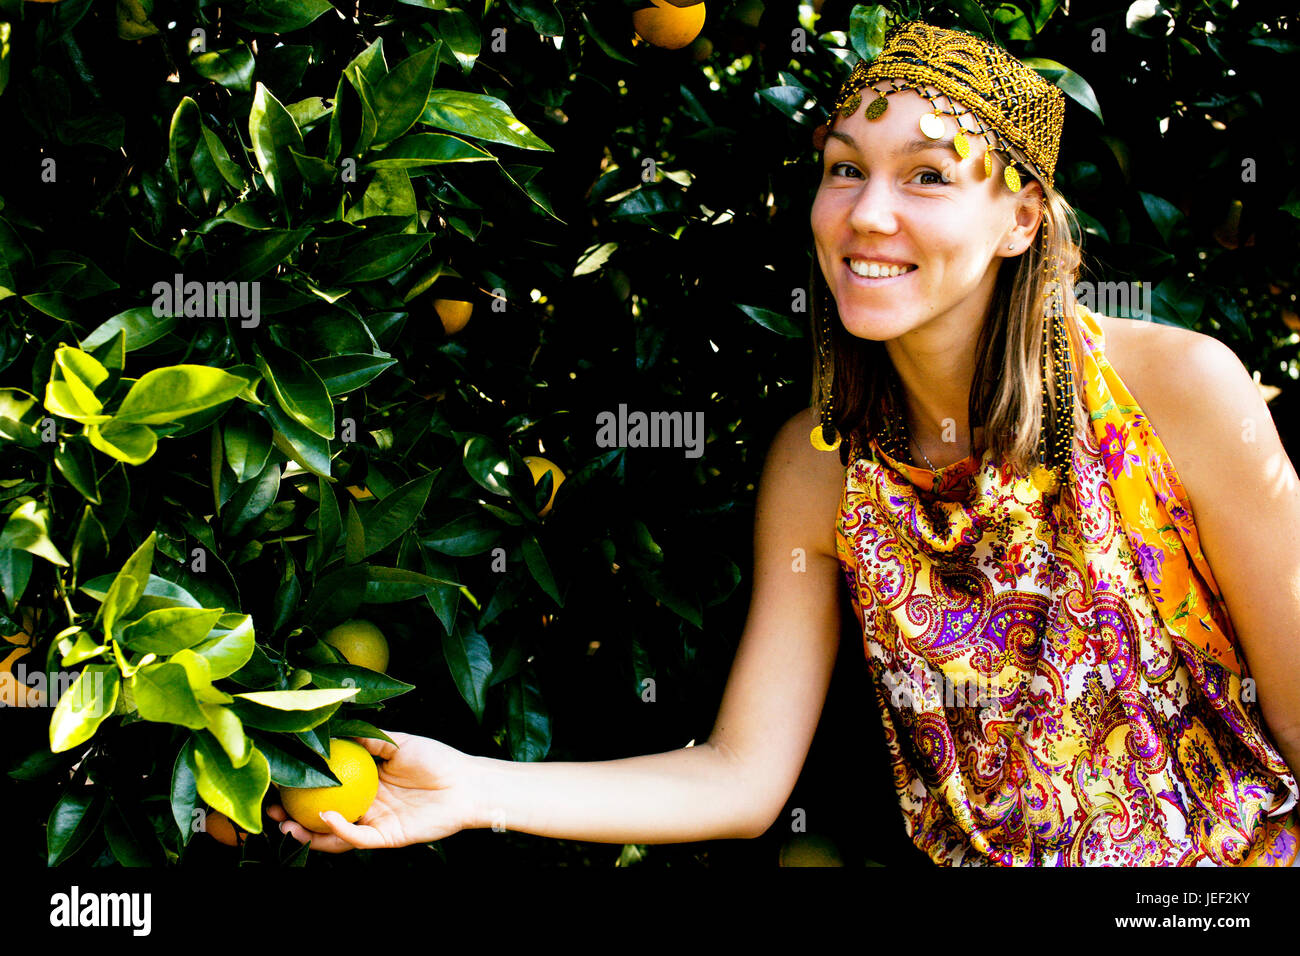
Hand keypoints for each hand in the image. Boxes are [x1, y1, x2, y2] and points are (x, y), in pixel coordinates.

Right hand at [266, 731, 478, 852]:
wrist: (467, 783)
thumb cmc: (436, 758)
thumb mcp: (398, 741)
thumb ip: (367, 737)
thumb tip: (333, 726)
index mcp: (365, 781)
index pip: (326, 788)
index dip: (301, 788)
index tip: (277, 781)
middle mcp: (366, 804)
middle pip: (321, 816)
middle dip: (293, 818)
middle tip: (271, 811)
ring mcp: (375, 822)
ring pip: (334, 835)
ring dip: (308, 834)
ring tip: (286, 826)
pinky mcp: (387, 838)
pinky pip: (357, 838)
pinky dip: (339, 831)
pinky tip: (324, 819)